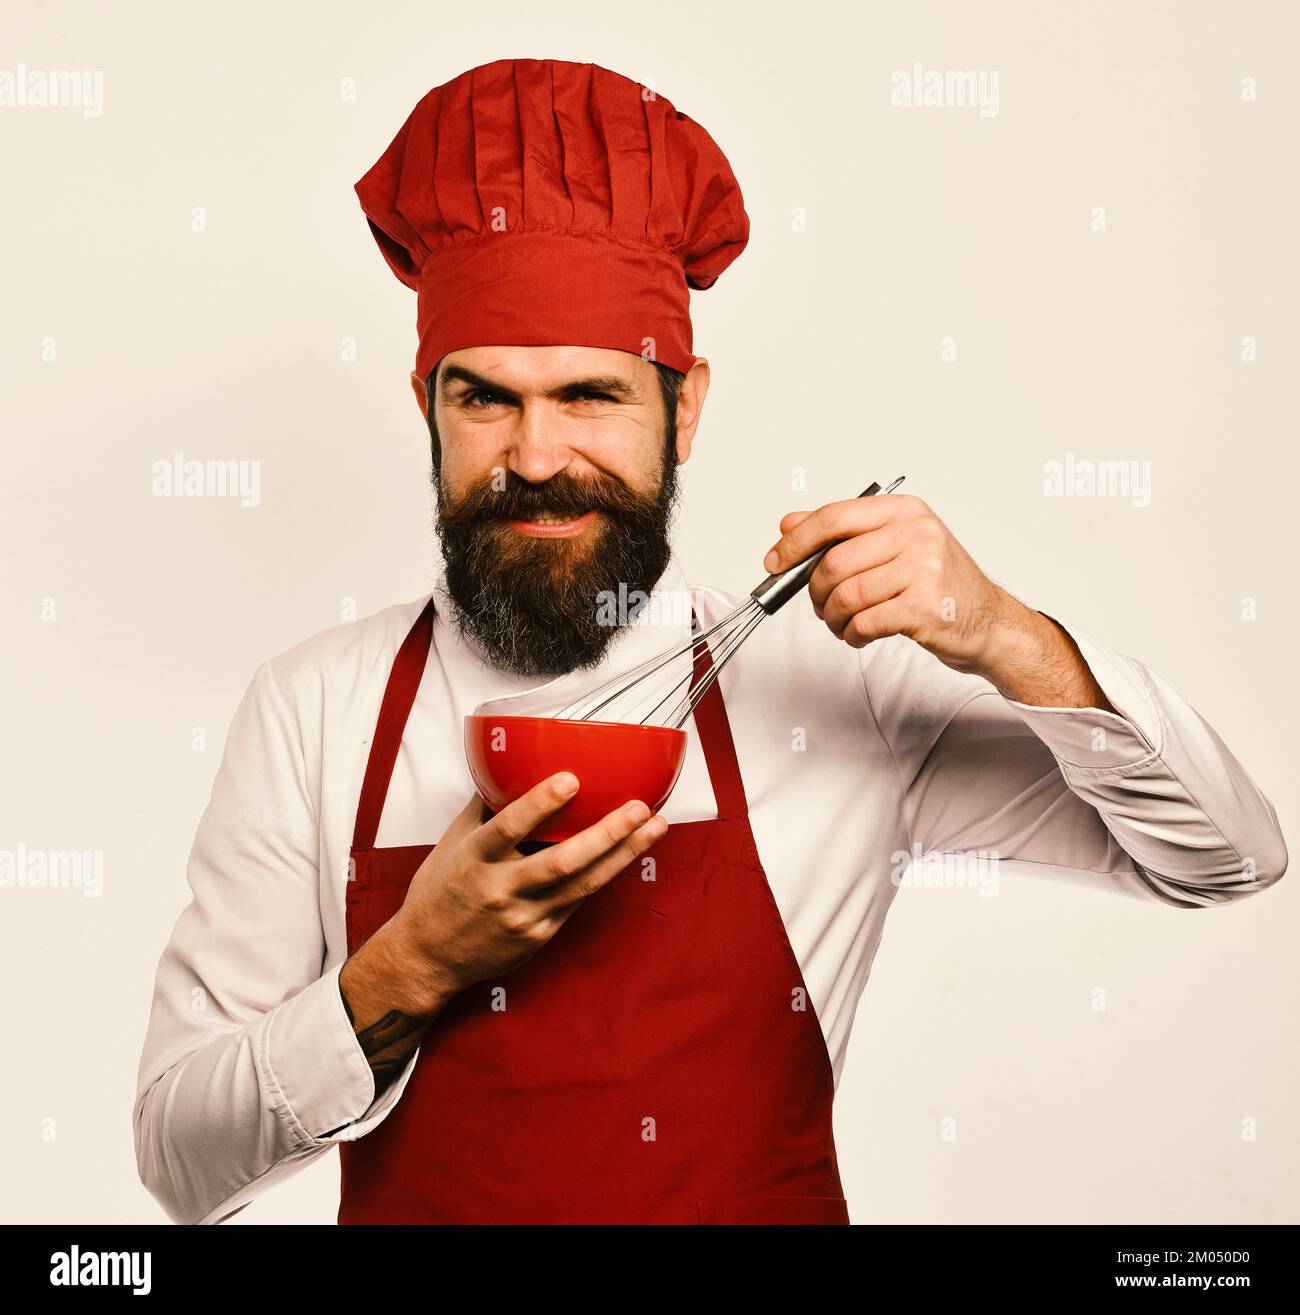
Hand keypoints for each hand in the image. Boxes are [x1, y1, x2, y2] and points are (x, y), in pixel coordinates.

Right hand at [390, 773, 667, 999]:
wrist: (429, 957)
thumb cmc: (439, 891)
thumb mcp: (452, 842)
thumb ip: (484, 805)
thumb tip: (509, 760)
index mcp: (475, 859)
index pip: (508, 828)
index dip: (539, 804)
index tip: (571, 778)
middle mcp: (500, 889)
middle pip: (560, 862)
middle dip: (605, 834)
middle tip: (639, 807)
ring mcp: (524, 916)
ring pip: (583, 884)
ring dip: (624, 854)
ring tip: (655, 826)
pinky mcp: (540, 935)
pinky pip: (578, 900)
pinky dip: (606, 874)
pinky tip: (631, 852)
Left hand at [763, 492, 1115, 708]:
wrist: (987, 621)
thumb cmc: (937, 583)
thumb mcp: (892, 545)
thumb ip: (841, 532)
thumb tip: (788, 522)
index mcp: (903, 511)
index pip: (833, 517)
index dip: (795, 541)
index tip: (774, 561)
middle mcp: (916, 533)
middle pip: (834, 562)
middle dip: (815, 592)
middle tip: (820, 605)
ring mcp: (924, 569)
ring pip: (846, 595)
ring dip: (832, 618)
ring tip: (841, 623)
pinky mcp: (925, 607)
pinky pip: (864, 622)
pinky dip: (852, 634)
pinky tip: (860, 634)